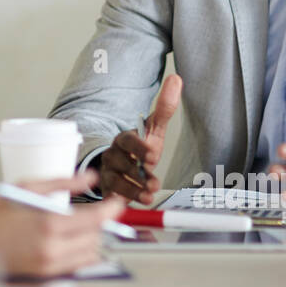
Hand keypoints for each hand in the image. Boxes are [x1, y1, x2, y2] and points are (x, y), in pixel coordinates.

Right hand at [0, 172, 122, 276]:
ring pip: (88, 256)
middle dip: (99, 224)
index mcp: (49, 224)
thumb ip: (63, 183)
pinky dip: (78, 254)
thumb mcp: (29, 188)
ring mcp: (49, 266)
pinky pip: (75, 267)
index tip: (119, 203)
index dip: (112, 210)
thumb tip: (90, 177)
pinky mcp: (45, 277)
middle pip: (95, 239)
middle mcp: (52, 249)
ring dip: (90, 240)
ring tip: (77, 228)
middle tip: (94, 213)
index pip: (95, 220)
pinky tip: (67, 243)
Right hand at [98, 74, 182, 204]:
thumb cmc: (139, 149)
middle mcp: (112, 156)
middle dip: (135, 172)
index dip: (139, 148)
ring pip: (114, 182)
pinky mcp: (108, 193)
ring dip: (131, 190)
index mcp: (123, 140)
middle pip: (118, 162)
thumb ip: (164, 108)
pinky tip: (131, 207)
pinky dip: (120, 203)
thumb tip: (177, 79)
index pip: (127, 140)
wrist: (122, 167)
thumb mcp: (153, 130)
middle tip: (152, 180)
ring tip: (148, 195)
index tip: (152, 156)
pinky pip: (110, 198)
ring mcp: (108, 175)